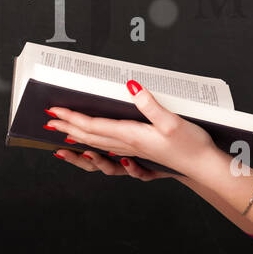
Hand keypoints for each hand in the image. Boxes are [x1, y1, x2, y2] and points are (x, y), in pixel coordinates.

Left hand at [47, 79, 225, 179]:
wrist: (204, 167)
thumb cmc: (191, 145)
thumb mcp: (173, 122)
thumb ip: (151, 104)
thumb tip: (132, 86)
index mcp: (131, 136)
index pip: (93, 126)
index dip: (72, 118)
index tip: (54, 112)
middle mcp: (128, 145)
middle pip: (90, 136)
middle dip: (67, 128)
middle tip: (48, 122)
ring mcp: (134, 151)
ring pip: (98, 145)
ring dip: (78, 139)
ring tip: (64, 137)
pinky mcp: (141, 153)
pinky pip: (111, 151)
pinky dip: (97, 149)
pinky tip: (95, 149)